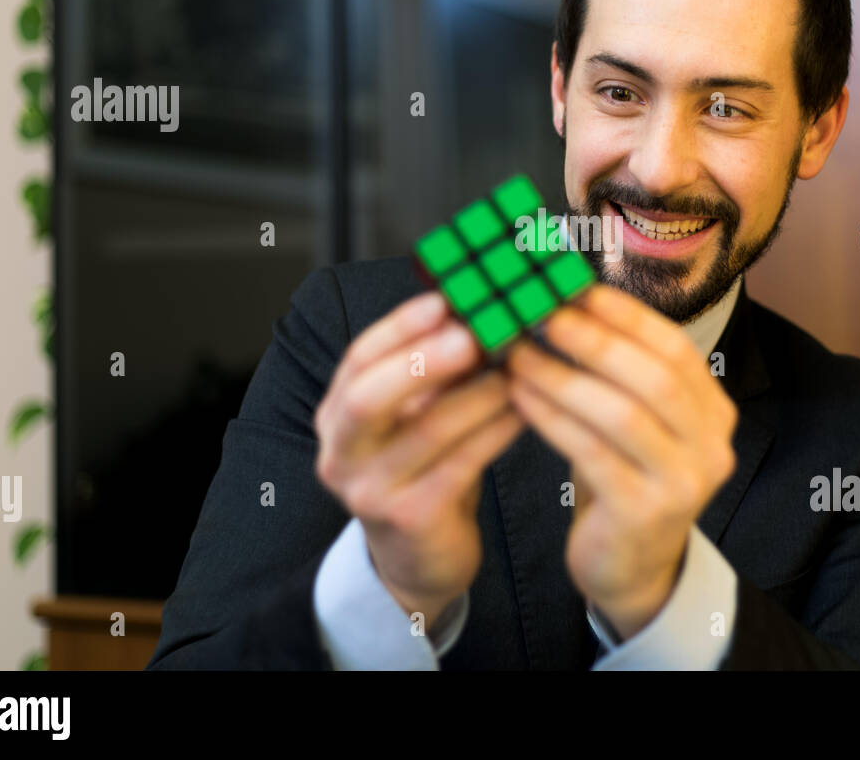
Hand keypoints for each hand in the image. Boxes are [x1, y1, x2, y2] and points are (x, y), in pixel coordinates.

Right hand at [314, 290, 525, 629]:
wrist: (418, 559)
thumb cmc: (421, 471)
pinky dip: (495, 431)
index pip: (358, 360)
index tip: (443, 300)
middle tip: (474, 333)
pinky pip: (461, 464)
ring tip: (516, 369)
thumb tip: (477, 310)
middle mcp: (341, 453)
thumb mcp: (412, 418)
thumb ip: (431, 373)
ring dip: (478, 392)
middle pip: (368, 397)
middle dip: (423, 360)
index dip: (399, 327)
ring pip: (426, 430)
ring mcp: (370, 490)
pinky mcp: (410, 519)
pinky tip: (523, 411)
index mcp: (336, 415)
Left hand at [506, 284, 737, 640]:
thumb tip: (566, 299)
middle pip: (654, 377)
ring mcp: (684, 482)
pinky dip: (553, 419)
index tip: (576, 287)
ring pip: (623, 415)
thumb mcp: (634, 421)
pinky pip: (593, 454)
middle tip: (542, 314)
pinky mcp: (645, 513)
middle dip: (595, 340)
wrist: (631, 566)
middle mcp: (712, 445)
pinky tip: (520, 397)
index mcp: (713, 411)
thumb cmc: (623, 475)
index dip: (625, 314)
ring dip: (564, 377)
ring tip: (518, 354)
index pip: (674, 348)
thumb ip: (618, 371)